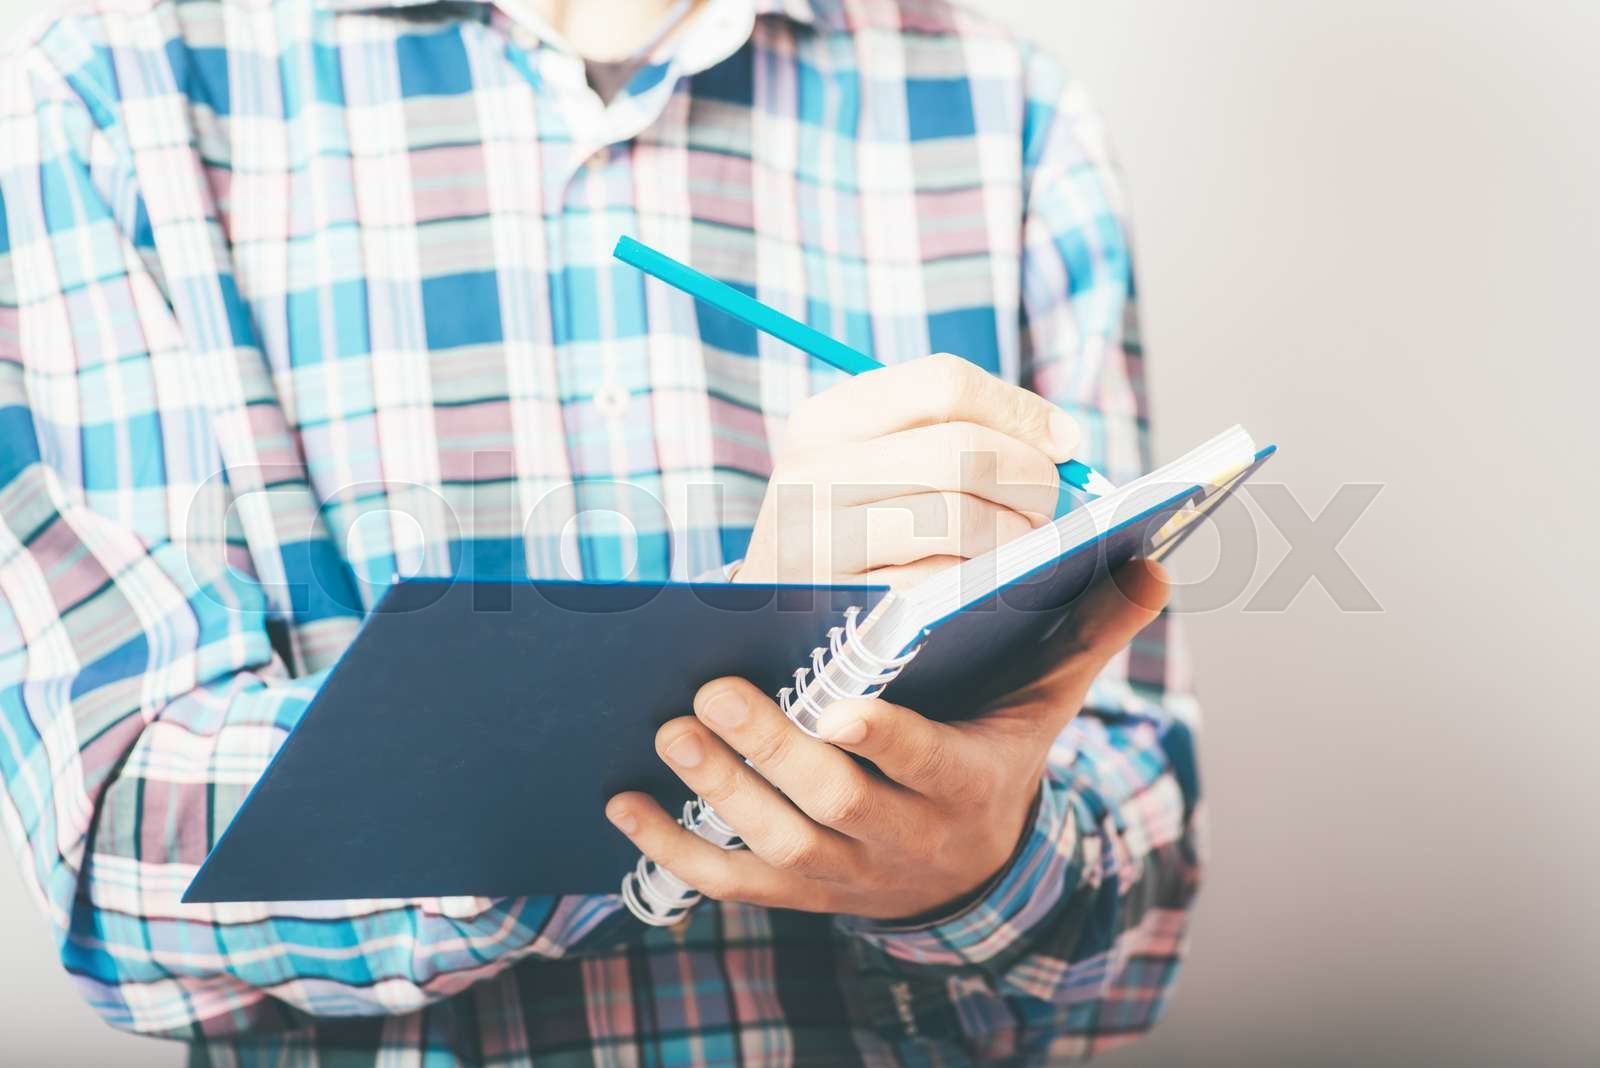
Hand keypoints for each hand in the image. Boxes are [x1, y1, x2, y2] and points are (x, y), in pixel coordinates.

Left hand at [605, 561, 1169, 919]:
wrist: (969, 868)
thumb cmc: (994, 752)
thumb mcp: (1045, 702)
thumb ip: (1090, 634)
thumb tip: (1154, 563)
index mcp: (963, 785)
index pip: (923, 765)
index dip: (882, 740)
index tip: (836, 701)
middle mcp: (902, 838)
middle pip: (831, 804)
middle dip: (771, 751)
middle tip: (713, 690)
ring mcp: (842, 872)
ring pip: (773, 843)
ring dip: (717, 789)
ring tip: (672, 724)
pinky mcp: (794, 892)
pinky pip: (728, 884)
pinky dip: (673, 850)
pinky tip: (623, 803)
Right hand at [735, 353, 1081, 588]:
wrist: (765, 627)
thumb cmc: (848, 534)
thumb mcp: (868, 465)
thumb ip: (950, 432)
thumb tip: (1062, 441)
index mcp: (826, 419)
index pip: (946, 383)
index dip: (1021, 411)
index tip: (1063, 444)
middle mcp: (812, 471)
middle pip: (963, 450)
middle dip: (1030, 479)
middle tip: (1046, 507)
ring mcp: (819, 542)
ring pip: (961, 519)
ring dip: (1014, 538)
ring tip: (1018, 549)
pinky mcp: (842, 608)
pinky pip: (944, 586)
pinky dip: (979, 588)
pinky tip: (976, 591)